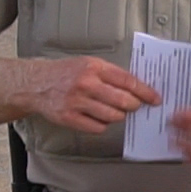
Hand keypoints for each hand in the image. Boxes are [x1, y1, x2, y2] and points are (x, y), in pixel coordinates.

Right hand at [30, 56, 160, 133]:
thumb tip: (137, 86)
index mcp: (94, 67)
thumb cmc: (66, 73)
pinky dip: (103, 125)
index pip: (128, 81)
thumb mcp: (89, 64)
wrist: (36, 84)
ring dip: (119, 116)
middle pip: (123, 100)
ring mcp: (77, 102)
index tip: (154, 98)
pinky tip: (100, 118)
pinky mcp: (69, 118)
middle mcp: (86, 84)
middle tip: (136, 106)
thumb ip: (111, 74)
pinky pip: (97, 127)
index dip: (145, 91)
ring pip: (112, 116)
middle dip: (134, 106)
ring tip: (116, 111)